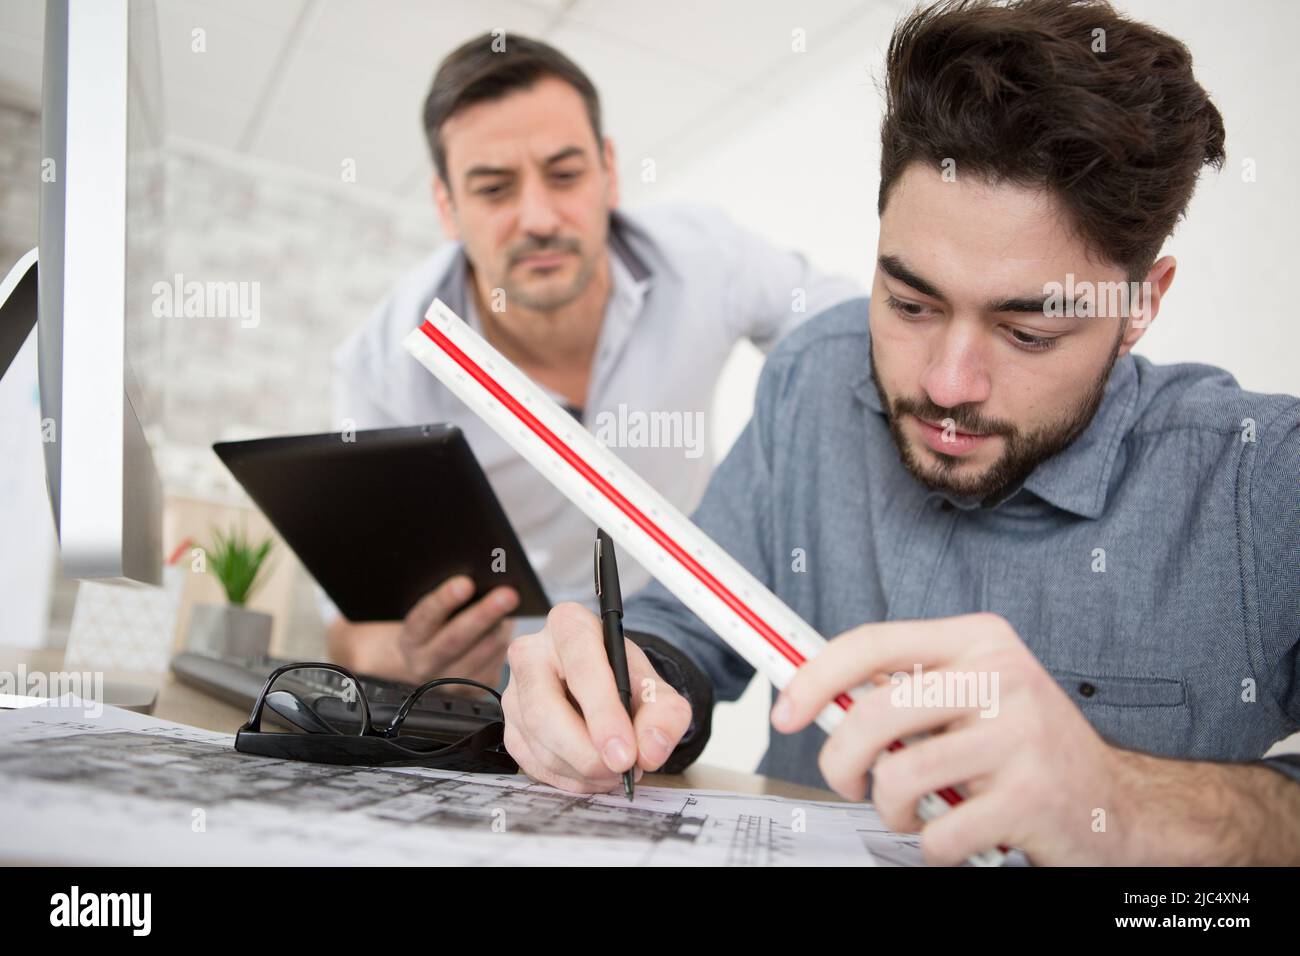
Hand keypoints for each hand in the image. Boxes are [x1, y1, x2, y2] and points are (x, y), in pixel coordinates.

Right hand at [394, 575, 518, 687]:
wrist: (428, 661)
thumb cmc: (435, 626)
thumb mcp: (431, 613)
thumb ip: (449, 599)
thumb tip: (481, 579)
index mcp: (410, 640)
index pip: (424, 618)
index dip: (444, 600)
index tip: (465, 583)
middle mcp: (426, 665)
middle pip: (456, 640)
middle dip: (484, 614)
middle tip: (507, 594)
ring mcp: (449, 683)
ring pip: (482, 652)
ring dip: (500, 627)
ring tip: (513, 604)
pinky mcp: (473, 691)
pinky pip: (495, 665)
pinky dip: (503, 642)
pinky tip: (507, 626)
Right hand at [501, 602, 692, 792]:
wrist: (603, 685)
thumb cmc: (622, 677)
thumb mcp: (655, 687)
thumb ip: (665, 714)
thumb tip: (650, 750)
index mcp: (569, 625)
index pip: (581, 667)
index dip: (604, 714)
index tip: (625, 753)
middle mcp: (531, 653)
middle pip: (545, 710)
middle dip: (587, 753)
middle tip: (620, 771)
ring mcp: (514, 691)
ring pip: (539, 742)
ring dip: (582, 770)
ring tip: (614, 771)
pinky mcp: (509, 726)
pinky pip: (533, 763)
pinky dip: (569, 779)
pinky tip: (592, 772)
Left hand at [771, 612, 1130, 864]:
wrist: (1116, 805)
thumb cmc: (1027, 749)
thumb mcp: (974, 696)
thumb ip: (908, 690)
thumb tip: (822, 698)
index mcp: (979, 640)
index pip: (872, 643)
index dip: (815, 677)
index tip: (786, 710)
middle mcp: (1003, 677)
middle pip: (875, 714)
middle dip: (840, 761)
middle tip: (847, 781)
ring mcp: (1021, 735)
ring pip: (899, 777)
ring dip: (892, 810)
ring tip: (915, 811)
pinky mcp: (1032, 796)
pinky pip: (939, 832)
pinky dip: (934, 845)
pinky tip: (958, 833)